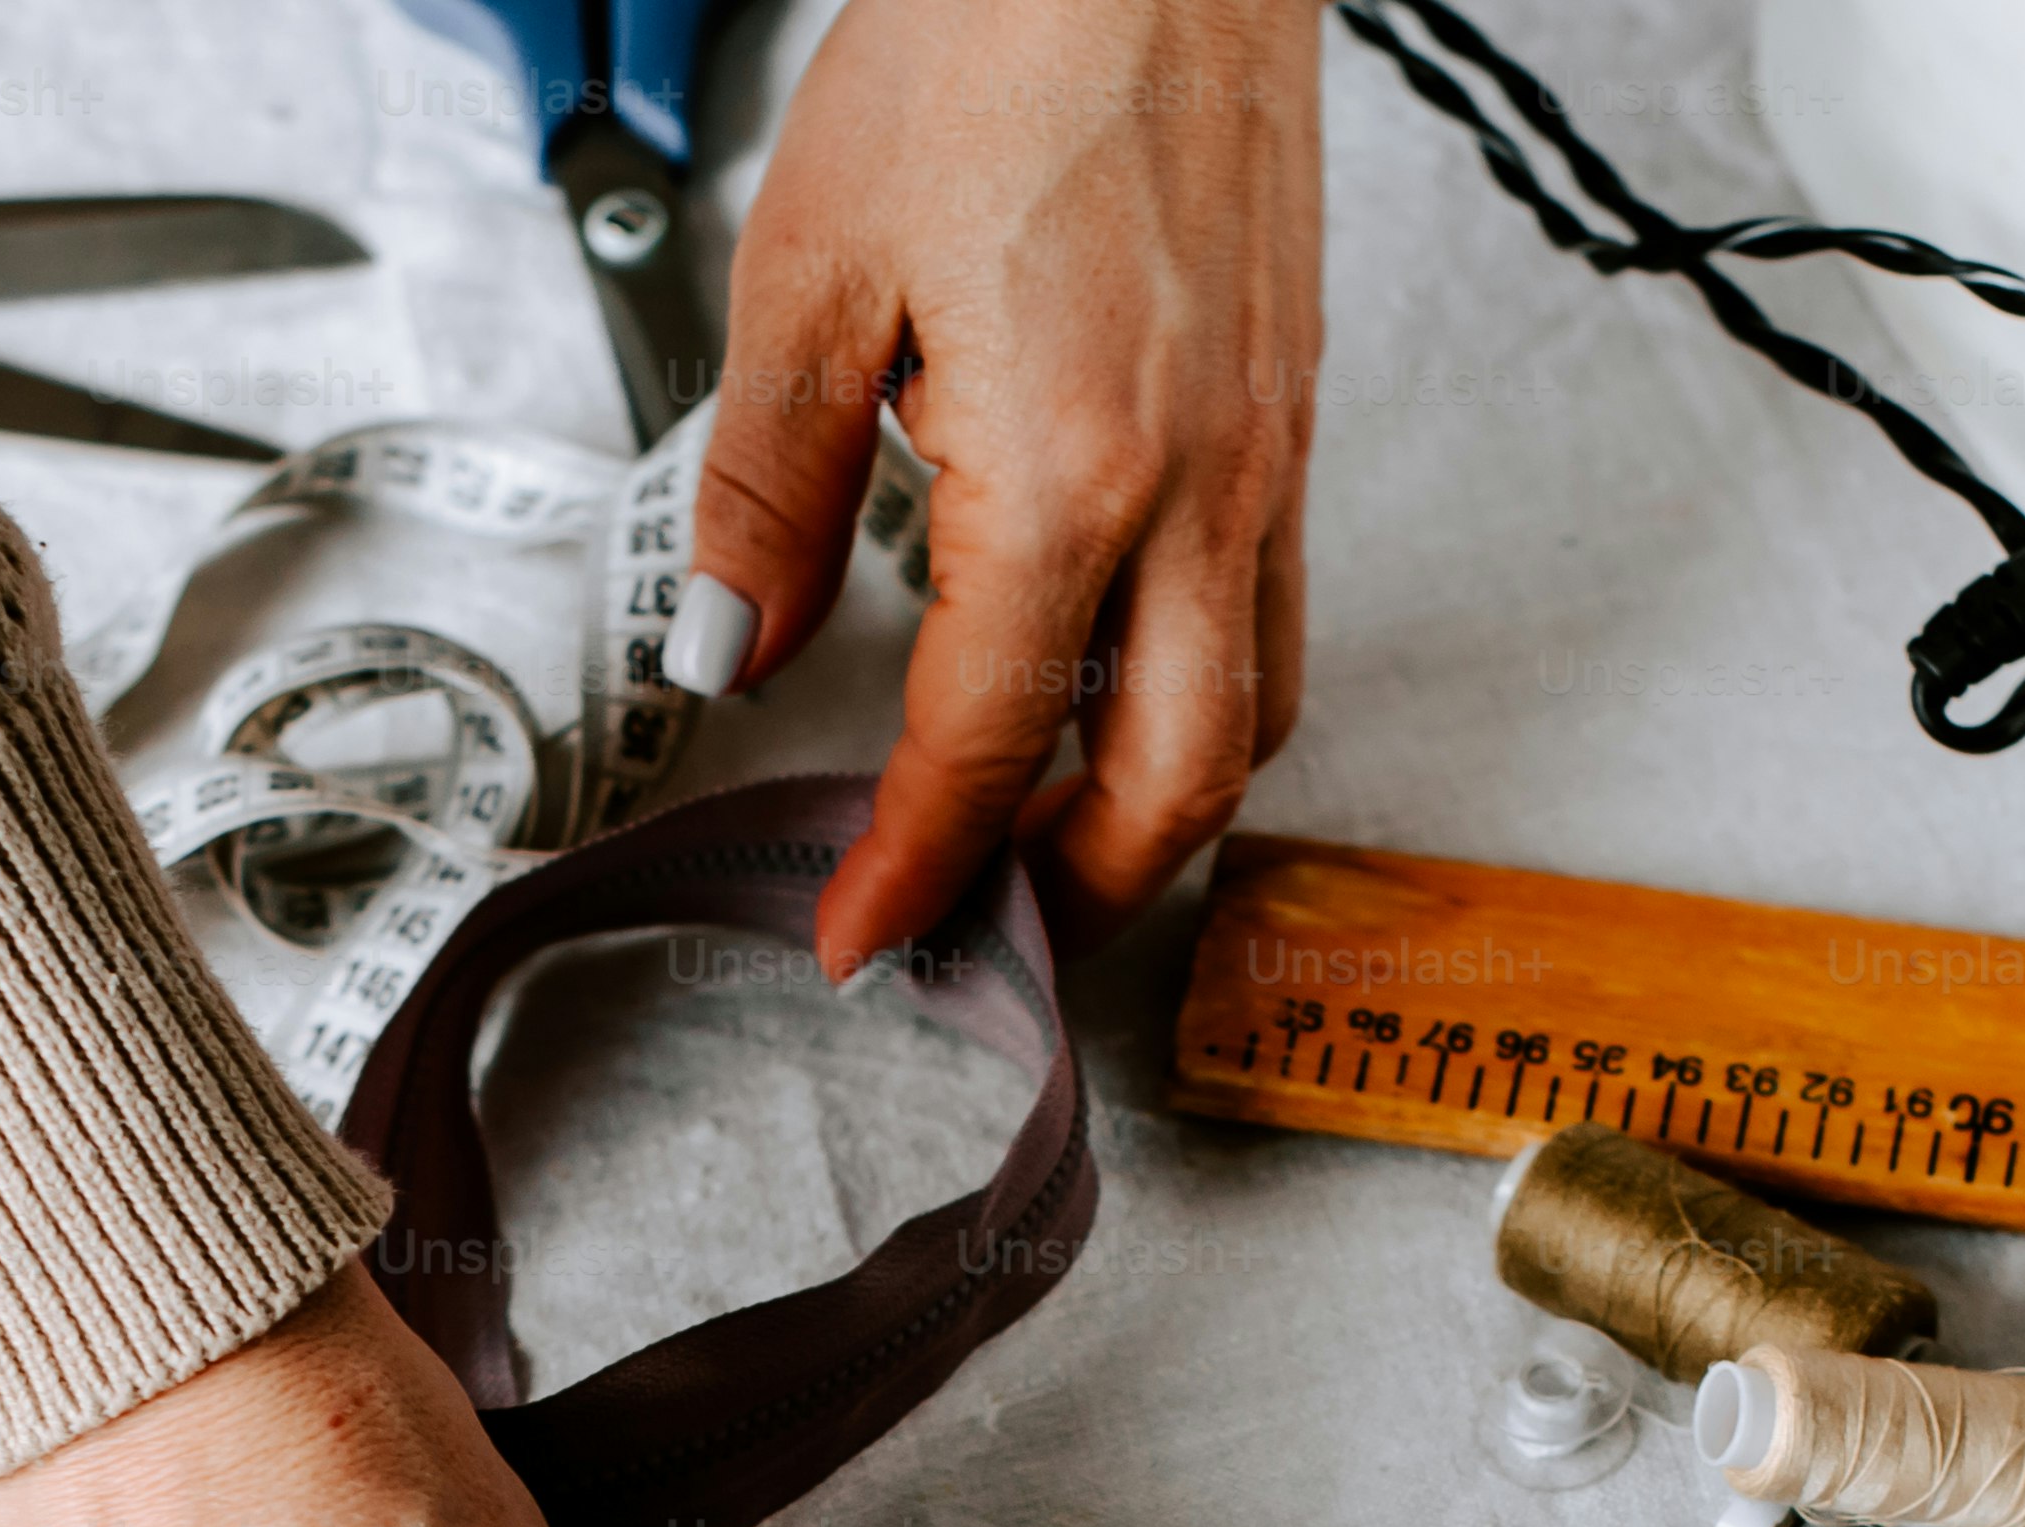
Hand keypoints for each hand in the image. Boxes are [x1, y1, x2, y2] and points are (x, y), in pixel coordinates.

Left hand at [672, 0, 1324, 975]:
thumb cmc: (1004, 42)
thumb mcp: (815, 270)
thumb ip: (767, 485)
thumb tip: (733, 640)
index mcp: (1072, 476)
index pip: (980, 743)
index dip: (912, 868)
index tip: (858, 938)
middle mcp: (1200, 492)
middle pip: (1172, 788)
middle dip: (1078, 896)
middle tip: (981, 931)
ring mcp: (1268, 456)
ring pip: (1257, 713)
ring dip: (1159, 810)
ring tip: (1049, 832)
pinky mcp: (1290, 408)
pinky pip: (1277, 610)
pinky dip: (1202, 693)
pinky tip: (1113, 674)